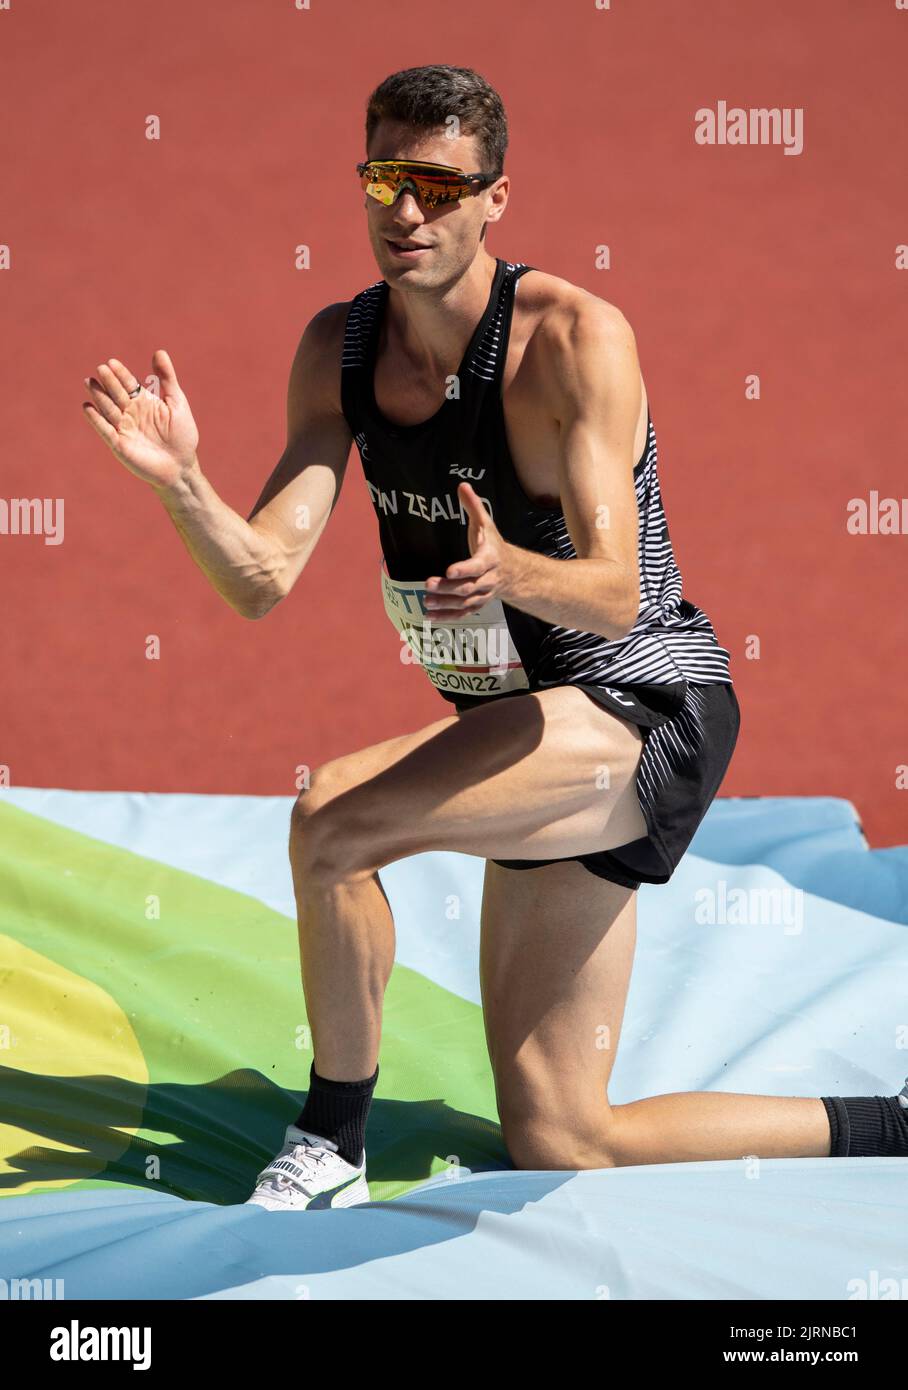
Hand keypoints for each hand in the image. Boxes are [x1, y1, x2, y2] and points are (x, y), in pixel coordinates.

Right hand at [81, 350, 199, 489]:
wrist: (181, 466)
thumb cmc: (182, 435)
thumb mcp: (177, 403)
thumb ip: (167, 379)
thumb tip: (159, 351)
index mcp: (143, 401)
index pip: (128, 384)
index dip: (121, 374)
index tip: (112, 362)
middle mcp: (130, 412)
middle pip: (116, 394)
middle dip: (109, 382)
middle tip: (102, 369)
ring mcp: (124, 428)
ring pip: (108, 409)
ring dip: (99, 396)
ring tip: (90, 382)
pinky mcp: (119, 444)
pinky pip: (105, 430)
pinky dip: (96, 420)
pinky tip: (88, 408)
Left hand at [424, 482, 517, 619]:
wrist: (513, 572)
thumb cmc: (493, 545)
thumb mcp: (486, 524)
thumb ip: (473, 507)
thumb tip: (462, 485)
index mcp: (490, 559)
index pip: (477, 566)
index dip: (464, 569)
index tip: (449, 570)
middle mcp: (488, 580)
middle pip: (468, 587)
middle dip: (448, 588)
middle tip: (428, 584)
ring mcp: (483, 594)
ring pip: (464, 602)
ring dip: (445, 604)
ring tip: (427, 602)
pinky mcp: (476, 604)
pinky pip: (463, 613)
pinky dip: (447, 617)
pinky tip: (430, 617)